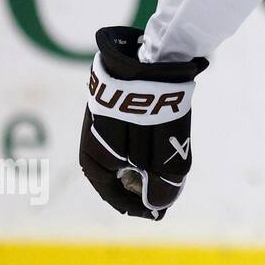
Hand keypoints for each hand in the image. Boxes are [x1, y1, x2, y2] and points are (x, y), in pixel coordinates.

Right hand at [79, 26, 207, 219]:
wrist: (160, 52)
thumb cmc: (155, 105)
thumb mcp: (164, 151)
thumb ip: (162, 180)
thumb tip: (160, 204)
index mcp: (94, 153)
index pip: (110, 191)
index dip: (135, 205)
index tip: (157, 213)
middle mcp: (95, 135)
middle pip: (118, 172)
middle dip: (143, 184)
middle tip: (166, 192)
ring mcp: (108, 114)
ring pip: (128, 150)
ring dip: (148, 161)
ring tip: (169, 167)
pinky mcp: (123, 99)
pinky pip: (134, 128)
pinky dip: (150, 140)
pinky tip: (166, 138)